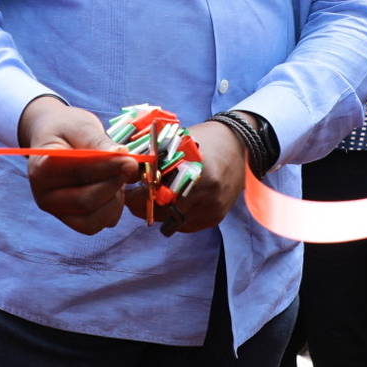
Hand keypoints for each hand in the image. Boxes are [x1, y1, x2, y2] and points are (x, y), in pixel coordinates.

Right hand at [20, 95, 133, 233]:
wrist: (55, 137)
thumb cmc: (67, 129)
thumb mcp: (81, 127)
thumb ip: (101, 143)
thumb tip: (126, 159)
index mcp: (41, 169)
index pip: (79, 173)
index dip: (108, 168)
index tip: (130, 160)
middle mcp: (45, 196)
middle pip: (85, 201)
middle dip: (114, 184)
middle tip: (130, 166)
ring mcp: (58, 212)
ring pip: (93, 220)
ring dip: (115, 199)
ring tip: (118, 175)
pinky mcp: (73, 220)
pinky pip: (99, 224)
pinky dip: (113, 208)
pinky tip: (114, 188)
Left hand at [127, 119, 248, 237]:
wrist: (240, 145)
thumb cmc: (203, 140)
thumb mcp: (177, 143)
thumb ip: (155, 160)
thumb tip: (126, 175)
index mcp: (191, 165)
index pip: (155, 191)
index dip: (138, 196)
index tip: (128, 193)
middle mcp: (203, 187)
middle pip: (163, 211)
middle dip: (146, 207)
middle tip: (137, 200)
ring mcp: (212, 204)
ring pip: (174, 221)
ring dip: (161, 213)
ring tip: (156, 200)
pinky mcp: (216, 216)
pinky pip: (187, 226)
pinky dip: (177, 218)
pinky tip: (176, 204)